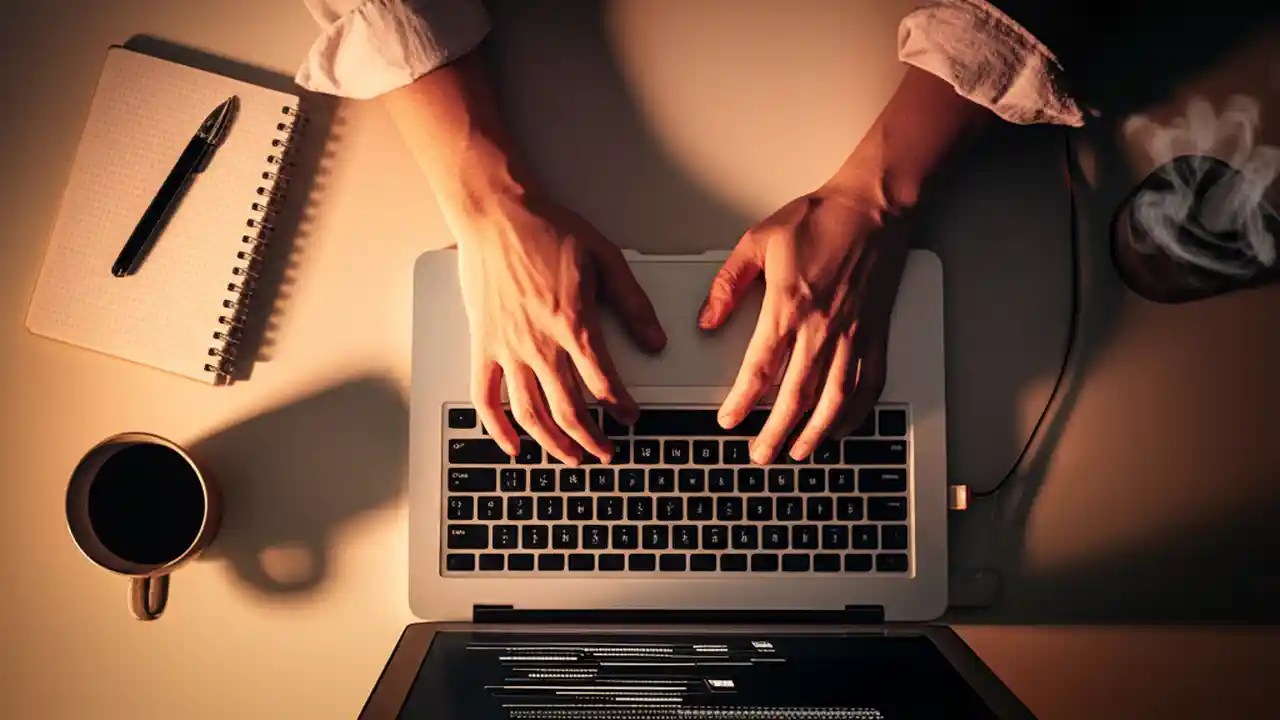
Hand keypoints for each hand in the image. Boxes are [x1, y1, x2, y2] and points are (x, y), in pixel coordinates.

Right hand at [456, 192, 666, 464]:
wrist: (496, 214)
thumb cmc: (547, 229)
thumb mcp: (605, 258)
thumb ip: (633, 304)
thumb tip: (655, 340)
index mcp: (573, 323)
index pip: (603, 383)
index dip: (621, 408)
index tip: (631, 418)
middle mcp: (539, 343)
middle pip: (568, 409)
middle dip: (591, 439)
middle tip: (605, 452)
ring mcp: (507, 347)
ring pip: (529, 412)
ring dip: (552, 443)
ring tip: (570, 458)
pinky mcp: (482, 344)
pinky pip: (484, 396)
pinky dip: (497, 428)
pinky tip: (512, 446)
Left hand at [698, 188, 908, 462]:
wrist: (873, 207)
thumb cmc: (820, 219)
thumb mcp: (758, 241)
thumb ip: (728, 283)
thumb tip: (707, 320)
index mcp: (788, 305)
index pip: (760, 368)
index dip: (742, 401)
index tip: (729, 421)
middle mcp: (823, 327)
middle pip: (796, 395)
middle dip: (776, 432)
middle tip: (761, 455)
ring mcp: (853, 333)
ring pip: (835, 398)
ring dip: (816, 432)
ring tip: (799, 452)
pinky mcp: (876, 333)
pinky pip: (869, 383)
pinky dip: (856, 412)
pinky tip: (842, 427)